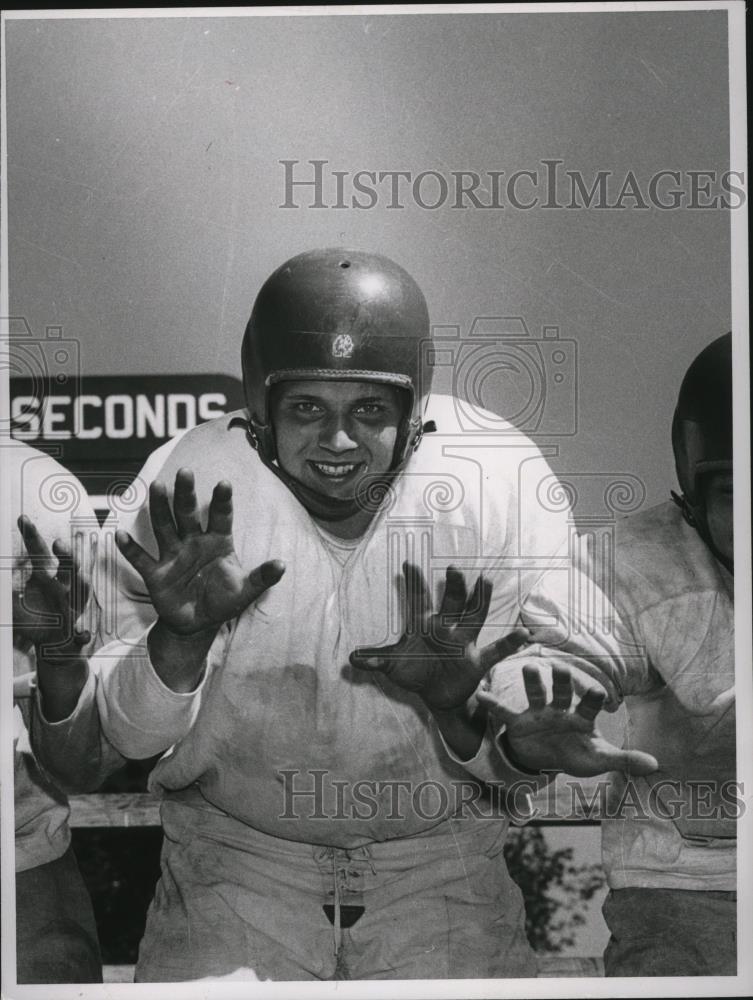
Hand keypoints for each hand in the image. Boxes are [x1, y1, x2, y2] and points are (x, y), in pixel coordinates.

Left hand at [13, 515, 90, 658]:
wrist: (54, 646)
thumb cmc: (35, 618)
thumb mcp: (12, 604)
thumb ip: (6, 594)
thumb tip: (1, 585)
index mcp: (46, 577)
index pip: (39, 552)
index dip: (32, 536)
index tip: (22, 519)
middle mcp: (64, 587)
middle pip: (70, 566)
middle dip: (67, 555)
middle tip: (59, 543)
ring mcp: (72, 607)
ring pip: (81, 591)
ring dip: (80, 582)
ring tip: (77, 576)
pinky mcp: (75, 631)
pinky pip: (80, 632)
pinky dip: (81, 634)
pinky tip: (81, 634)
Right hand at [115, 469, 284, 637]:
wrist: (197, 623)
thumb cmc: (223, 600)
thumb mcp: (246, 590)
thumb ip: (262, 577)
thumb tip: (283, 565)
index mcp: (218, 542)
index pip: (221, 517)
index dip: (222, 501)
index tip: (224, 483)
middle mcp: (193, 542)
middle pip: (188, 513)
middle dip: (186, 493)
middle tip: (185, 471)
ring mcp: (173, 555)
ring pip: (164, 527)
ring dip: (159, 508)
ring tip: (157, 486)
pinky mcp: (156, 573)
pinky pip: (141, 559)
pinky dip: (130, 549)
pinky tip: (119, 536)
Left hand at [350, 562, 530, 712]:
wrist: (436, 694)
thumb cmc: (414, 672)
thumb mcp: (395, 666)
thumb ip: (377, 661)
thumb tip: (352, 659)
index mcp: (423, 626)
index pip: (417, 601)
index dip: (412, 584)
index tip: (407, 563)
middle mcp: (445, 628)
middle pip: (450, 604)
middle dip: (452, 587)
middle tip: (453, 568)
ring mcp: (463, 641)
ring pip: (473, 617)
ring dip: (479, 601)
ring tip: (485, 580)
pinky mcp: (477, 660)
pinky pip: (496, 650)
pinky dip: (510, 643)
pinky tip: (524, 634)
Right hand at [478, 663, 657, 776]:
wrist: (544, 759)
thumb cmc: (575, 755)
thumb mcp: (598, 760)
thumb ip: (624, 760)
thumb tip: (656, 764)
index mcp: (581, 717)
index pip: (589, 704)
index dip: (592, 698)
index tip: (596, 690)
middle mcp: (560, 709)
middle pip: (562, 692)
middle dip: (561, 680)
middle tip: (560, 667)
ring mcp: (538, 713)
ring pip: (536, 694)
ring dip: (532, 681)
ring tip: (526, 666)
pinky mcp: (519, 722)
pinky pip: (505, 713)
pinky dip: (494, 704)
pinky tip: (481, 694)